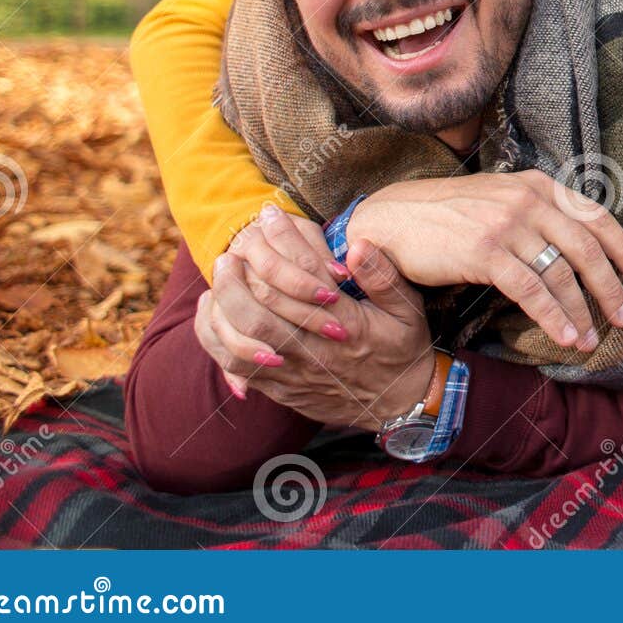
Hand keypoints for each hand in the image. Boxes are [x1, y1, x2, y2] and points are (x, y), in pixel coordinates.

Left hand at [195, 233, 434, 430]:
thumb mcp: (407, 308)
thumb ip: (382, 276)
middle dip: (236, 281)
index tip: (268, 219)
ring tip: (218, 282)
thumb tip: (357, 245)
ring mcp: (293, 375)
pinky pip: (237, 369)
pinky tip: (215, 317)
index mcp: (345, 327)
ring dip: (222, 311)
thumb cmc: (403, 348)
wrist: (400, 403)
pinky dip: (218, 342)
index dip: (280, 245)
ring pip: (240, 345)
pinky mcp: (280, 391)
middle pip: (258, 316)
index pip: (300, 284)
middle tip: (229, 255)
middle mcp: (314, 353)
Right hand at [347, 171, 622, 351]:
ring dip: (580, 311)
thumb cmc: (450, 214)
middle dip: (610, 286)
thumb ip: (538, 214)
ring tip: (590, 338)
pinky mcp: (485, 252)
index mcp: (537, 185)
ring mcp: (506, 225)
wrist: (393, 218)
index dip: (622, 248)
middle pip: (585, 247)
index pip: (594, 216)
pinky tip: (564, 336)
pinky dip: (553, 317)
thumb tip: (578, 245)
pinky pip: (531, 291)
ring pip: (560, 273)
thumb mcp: (501, 199)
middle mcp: (527, 200)